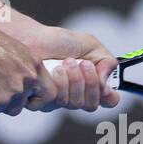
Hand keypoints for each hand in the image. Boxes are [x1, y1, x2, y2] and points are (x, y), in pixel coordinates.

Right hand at [0, 10, 55, 117]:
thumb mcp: (11, 50)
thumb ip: (20, 69)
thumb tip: (16, 89)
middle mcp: (28, 80)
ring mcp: (13, 92)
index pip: (49, 93)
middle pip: (22, 104)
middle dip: (6, 102)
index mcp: (35, 65)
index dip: (37, 100)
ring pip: (4, 109)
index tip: (23, 98)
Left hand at [0, 16, 119, 112]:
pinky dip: (58, 84)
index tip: (106, 86)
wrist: (34, 38)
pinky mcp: (40, 100)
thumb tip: (107, 84)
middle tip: (82, 64)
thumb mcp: (90, 45)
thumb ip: (106, 62)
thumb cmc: (59, 41)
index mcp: (90, 83)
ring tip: (66, 62)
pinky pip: (55, 102)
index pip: (106, 101)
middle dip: (89, 82)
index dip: (108, 97)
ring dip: (73, 79)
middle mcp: (75, 95)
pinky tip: (53, 70)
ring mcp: (58, 100)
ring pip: (74, 104)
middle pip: (91, 105)